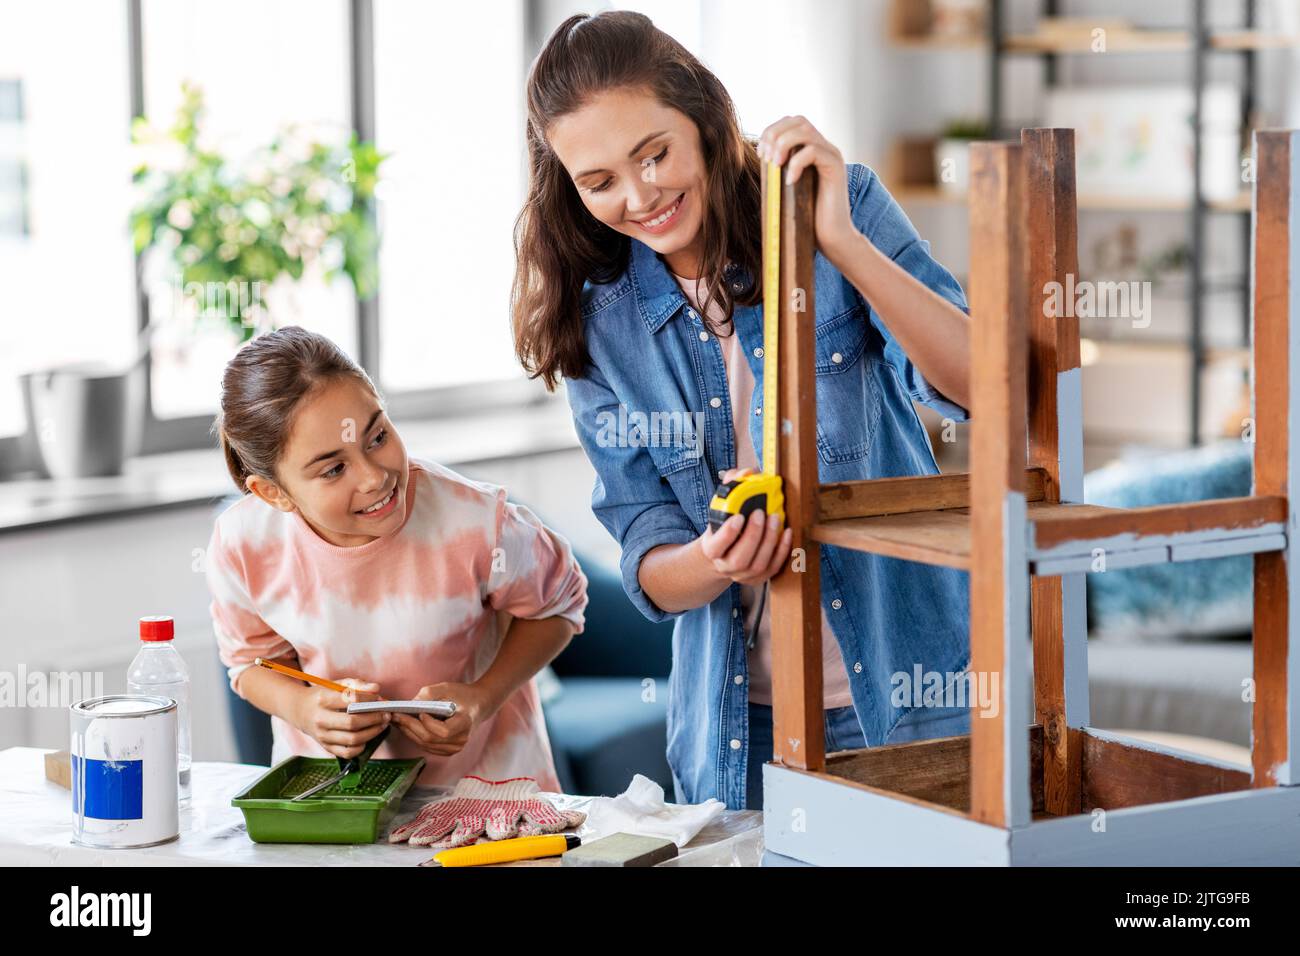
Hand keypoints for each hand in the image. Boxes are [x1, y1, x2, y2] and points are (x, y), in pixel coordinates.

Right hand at [292, 677, 389, 759]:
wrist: (300, 710)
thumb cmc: (323, 696)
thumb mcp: (336, 684)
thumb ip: (357, 684)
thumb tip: (376, 689)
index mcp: (322, 700)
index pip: (350, 700)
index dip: (368, 699)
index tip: (378, 698)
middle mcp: (320, 719)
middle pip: (352, 723)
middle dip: (374, 719)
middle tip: (386, 714)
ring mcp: (322, 736)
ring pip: (352, 740)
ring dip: (372, 732)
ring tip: (382, 724)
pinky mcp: (326, 747)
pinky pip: (347, 753)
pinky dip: (361, 747)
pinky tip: (368, 737)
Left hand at [390, 682, 496, 757]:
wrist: (477, 705)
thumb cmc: (462, 695)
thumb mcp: (447, 688)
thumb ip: (428, 695)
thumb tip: (409, 705)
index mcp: (465, 724)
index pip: (442, 731)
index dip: (427, 724)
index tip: (418, 712)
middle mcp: (461, 740)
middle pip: (430, 739)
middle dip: (410, 727)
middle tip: (396, 716)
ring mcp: (455, 748)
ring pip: (426, 745)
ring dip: (410, 733)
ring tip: (398, 721)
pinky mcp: (448, 750)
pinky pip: (427, 746)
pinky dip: (415, 737)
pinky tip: (408, 727)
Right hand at [701, 467, 793, 586]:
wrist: (725, 554)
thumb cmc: (724, 528)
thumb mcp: (720, 511)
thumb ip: (730, 490)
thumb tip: (745, 472)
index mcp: (712, 550)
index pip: (716, 547)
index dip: (727, 533)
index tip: (738, 516)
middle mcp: (726, 566)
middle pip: (740, 558)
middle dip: (753, 535)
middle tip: (760, 513)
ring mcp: (744, 575)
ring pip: (758, 564)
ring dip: (769, 540)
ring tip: (775, 519)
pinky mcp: (760, 578)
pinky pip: (773, 567)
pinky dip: (782, 550)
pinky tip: (787, 533)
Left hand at [757, 115, 857, 262]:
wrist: (832, 239)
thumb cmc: (807, 219)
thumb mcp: (786, 191)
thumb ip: (777, 172)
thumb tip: (757, 161)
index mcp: (812, 150)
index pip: (791, 122)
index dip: (772, 131)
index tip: (761, 154)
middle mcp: (824, 148)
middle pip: (798, 120)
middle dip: (776, 133)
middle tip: (766, 157)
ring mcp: (831, 156)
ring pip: (805, 130)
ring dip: (783, 144)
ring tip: (775, 165)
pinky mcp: (836, 167)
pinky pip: (814, 151)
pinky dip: (797, 163)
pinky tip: (790, 182)